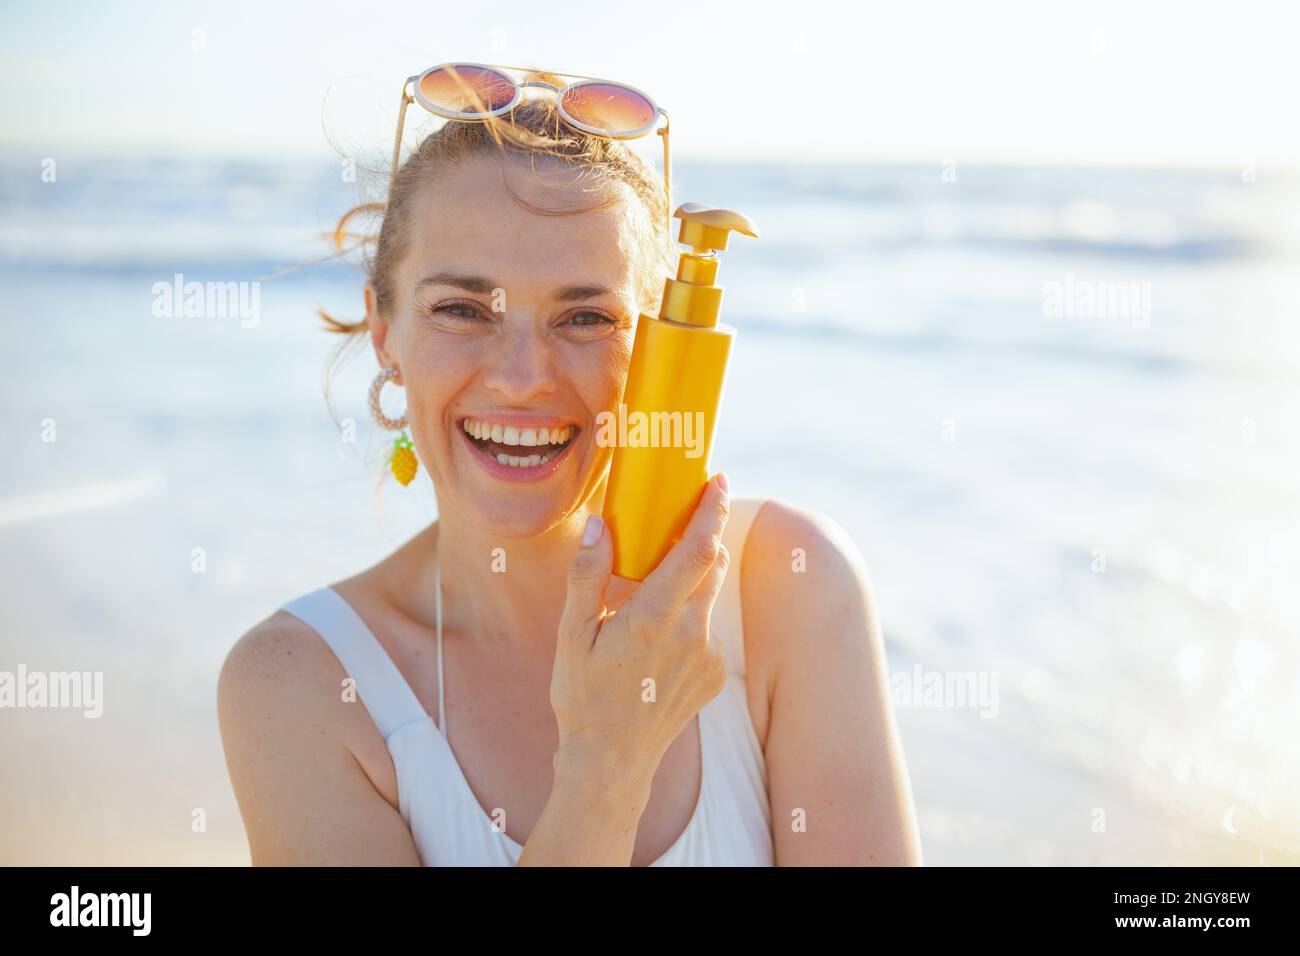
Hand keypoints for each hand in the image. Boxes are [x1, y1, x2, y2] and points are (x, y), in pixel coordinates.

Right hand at [550, 474, 731, 805]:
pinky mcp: (714, 674)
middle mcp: (690, 635)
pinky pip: (706, 628)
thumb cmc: (583, 695)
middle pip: (711, 565)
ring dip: (691, 578)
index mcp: (653, 619)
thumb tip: (597, 526)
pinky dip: (687, 617)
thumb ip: (586, 576)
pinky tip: (654, 638)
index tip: (717, 480)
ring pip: (708, 596)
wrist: (611, 760)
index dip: (711, 510)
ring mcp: (707, 656)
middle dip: (702, 536)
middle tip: (678, 519)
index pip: (697, 551)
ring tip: (653, 589)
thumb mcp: (571, 635)